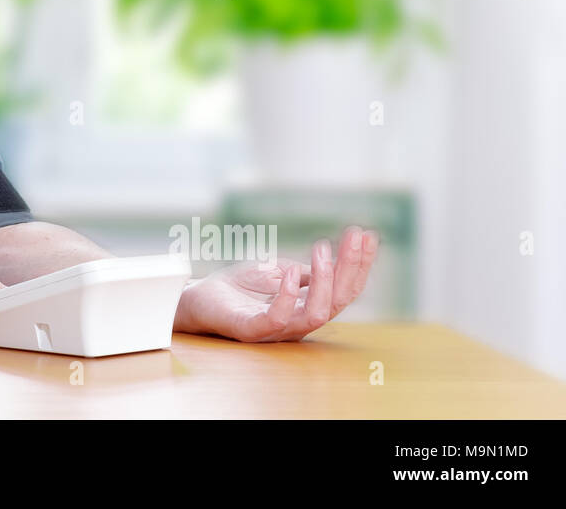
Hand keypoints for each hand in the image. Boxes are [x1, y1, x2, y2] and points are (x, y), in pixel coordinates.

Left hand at [173, 225, 378, 341]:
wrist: (198, 297)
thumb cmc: (238, 286)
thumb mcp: (278, 271)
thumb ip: (305, 272)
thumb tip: (333, 262)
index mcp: (307, 306)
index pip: (343, 290)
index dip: (358, 265)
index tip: (367, 235)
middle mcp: (298, 321)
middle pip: (339, 301)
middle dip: (351, 267)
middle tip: (355, 236)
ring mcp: (276, 328)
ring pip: (317, 314)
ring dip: (325, 280)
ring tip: (323, 248)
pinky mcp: (250, 329)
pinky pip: (277, 318)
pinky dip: (287, 296)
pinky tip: (290, 270)